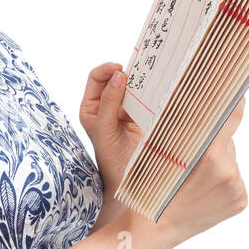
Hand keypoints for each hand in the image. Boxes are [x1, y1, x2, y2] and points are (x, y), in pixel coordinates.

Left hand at [79, 62, 143, 220]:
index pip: (96, 78)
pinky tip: (157, 91)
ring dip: (140, 82)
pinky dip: (151, 93)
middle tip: (141, 69)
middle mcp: (106, 105)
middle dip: (126, 72)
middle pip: (115, 78)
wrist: (127, 180)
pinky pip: (145, 99)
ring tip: (151, 77)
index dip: (107, 70)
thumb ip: (109, 102)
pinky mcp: (141, 116)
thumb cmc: (109, 158)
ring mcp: (124, 110)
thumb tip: (118, 76)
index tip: (121, 70)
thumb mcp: (104, 129)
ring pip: (132, 87)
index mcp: (91, 107)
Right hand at [159, 97, 248, 245]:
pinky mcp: (241, 201)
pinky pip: (234, 179)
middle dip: (212, 140)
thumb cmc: (151, 186)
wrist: (154, 229)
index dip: (232, 101)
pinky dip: (221, 179)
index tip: (234, 90)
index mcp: (212, 158)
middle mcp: (230, 173)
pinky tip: (203, 188)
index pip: (231, 118)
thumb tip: (203, 101)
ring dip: (217, 161)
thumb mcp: (162, 152)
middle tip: (192, 151)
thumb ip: (184, 129)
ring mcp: (238, 190)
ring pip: (230, 160)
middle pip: (226, 141)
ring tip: (193, 177)